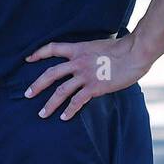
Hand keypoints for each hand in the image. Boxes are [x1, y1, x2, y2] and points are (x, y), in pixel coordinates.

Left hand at [24, 33, 152, 120]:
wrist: (136, 51)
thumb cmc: (124, 48)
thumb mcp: (99, 46)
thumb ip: (90, 54)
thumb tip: (89, 60)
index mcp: (78, 49)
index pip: (52, 48)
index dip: (38, 53)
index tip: (27, 59)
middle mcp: (78, 62)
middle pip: (50, 74)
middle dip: (37, 85)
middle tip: (27, 95)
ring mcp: (85, 75)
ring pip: (61, 91)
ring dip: (50, 104)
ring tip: (42, 114)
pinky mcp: (95, 87)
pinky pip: (77, 101)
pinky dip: (69, 110)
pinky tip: (64, 117)